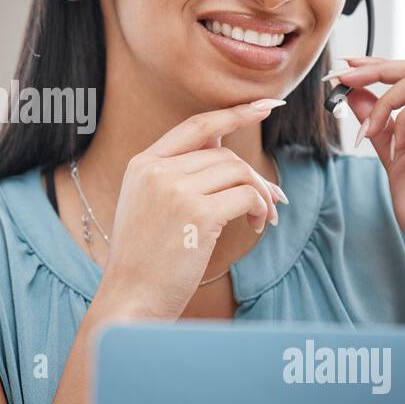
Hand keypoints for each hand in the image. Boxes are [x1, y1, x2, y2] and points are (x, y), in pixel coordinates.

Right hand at [93, 99, 288, 321]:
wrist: (130, 299)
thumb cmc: (145, 260)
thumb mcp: (148, 206)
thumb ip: (177, 175)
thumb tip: (225, 150)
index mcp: (142, 164)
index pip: (196, 125)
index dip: (235, 113)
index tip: (268, 105)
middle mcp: (156, 170)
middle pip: (223, 154)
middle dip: (254, 175)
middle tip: (274, 201)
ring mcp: (175, 190)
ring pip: (238, 171)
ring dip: (261, 193)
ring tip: (265, 217)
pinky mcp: (197, 213)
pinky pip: (246, 195)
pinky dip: (260, 208)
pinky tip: (258, 225)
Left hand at [328, 56, 404, 263]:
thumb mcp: (393, 154)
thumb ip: (378, 123)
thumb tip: (355, 93)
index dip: (381, 65)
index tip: (347, 68)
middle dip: (376, 69)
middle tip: (343, 78)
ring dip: (385, 101)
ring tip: (370, 132)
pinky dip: (402, 119)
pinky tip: (397, 144)